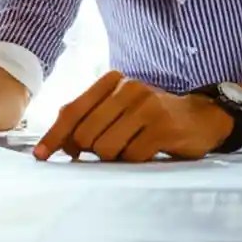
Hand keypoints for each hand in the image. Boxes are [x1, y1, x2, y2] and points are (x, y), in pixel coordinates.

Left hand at [33, 71, 231, 162]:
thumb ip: (90, 118)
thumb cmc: (151, 116)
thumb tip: (60, 143)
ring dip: (114, 157)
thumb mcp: (119, 108)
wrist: (201, 116)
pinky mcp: (163, 128)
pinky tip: (147, 150)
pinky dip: (135, 160)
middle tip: (107, 151)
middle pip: (86, 134)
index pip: (72, 111)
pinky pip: (132, 156)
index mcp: (111, 81)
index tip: (41, 156)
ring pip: (107, 148)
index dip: (54, 136)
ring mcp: (147, 107)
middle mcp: (127, 89)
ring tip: (131, 147)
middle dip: (90, 151)